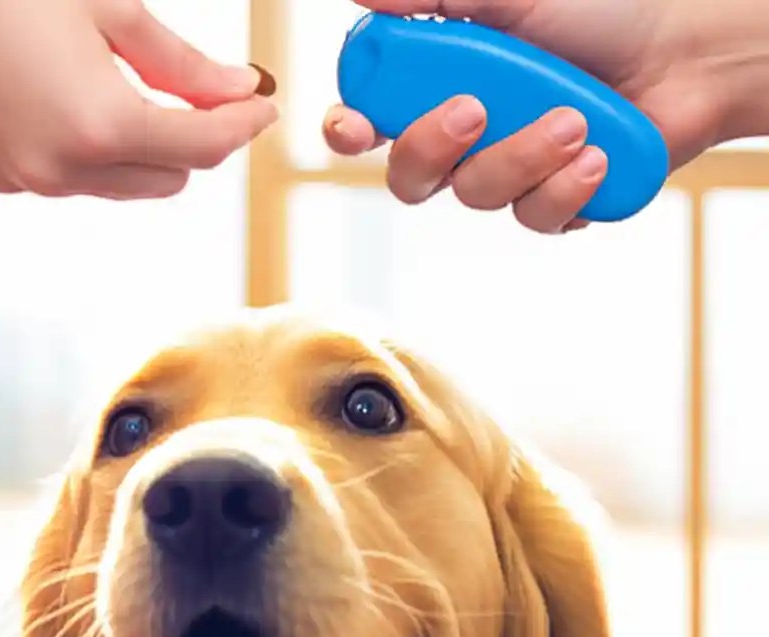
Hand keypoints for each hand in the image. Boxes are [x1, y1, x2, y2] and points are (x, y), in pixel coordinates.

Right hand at [0, 0, 277, 199]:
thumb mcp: (112, 11)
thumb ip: (182, 63)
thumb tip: (240, 91)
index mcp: (99, 126)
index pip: (202, 147)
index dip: (243, 124)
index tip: (265, 102)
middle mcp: (62, 171)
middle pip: (169, 179)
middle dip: (194, 139)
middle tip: (204, 90)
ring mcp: (25, 180)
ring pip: (122, 185)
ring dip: (143, 149)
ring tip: (131, 87)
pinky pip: (72, 180)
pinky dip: (91, 152)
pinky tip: (72, 99)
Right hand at [324, 0, 768, 232]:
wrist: (685, 51)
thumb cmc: (597, 13)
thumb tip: (363, 2)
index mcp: (438, 86)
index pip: (369, 121)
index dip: (348, 130)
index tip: (355, 126)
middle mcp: (464, 138)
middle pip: (407, 177)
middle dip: (432, 149)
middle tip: (474, 110)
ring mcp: (506, 175)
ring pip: (476, 195)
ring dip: (523, 155)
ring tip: (576, 118)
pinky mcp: (552, 206)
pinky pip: (535, 217)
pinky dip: (567, 186)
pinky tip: (599, 154)